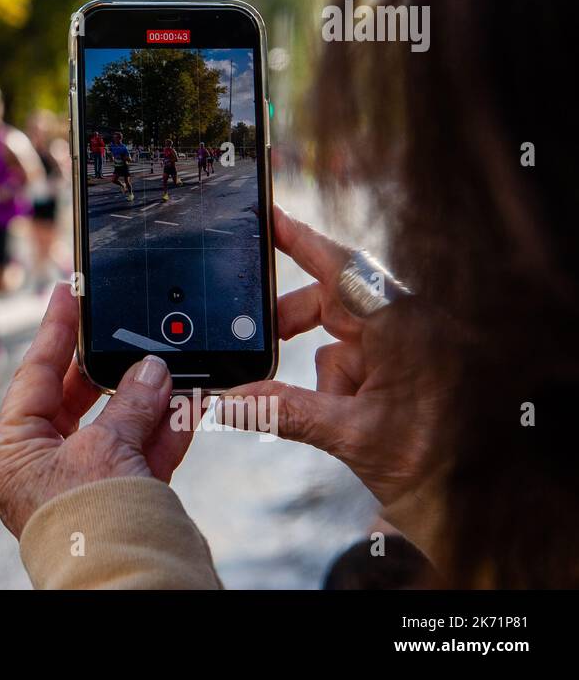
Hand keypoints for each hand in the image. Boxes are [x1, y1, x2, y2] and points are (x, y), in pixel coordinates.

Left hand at [0, 284, 199, 537]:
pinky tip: (190, 400)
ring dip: (147, 397)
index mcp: (10, 456)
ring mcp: (80, 486)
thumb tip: (151, 368)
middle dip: (109, 368)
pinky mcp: (119, 502)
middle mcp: (39, 471)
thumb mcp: (107, 449)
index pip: (31, 378)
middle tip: (124, 326)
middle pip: (74, 401)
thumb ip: (129, 402)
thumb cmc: (96, 524)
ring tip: (171, 362)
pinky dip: (165, 429)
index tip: (65, 293)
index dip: (54, 333)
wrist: (135, 586)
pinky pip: (140, 453)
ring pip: (115, 426)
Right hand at [219, 206, 445, 506]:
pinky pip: (355, 360)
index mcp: (400, 326)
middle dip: (292, 326)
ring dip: (324, 371)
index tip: (266, 214)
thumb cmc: (436, 463)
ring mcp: (406, 346)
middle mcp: (405, 326)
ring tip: (337, 413)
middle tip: (257, 345)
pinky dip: (340, 387)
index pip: (340, 266)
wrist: (487, 501)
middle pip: (329, 300)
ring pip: (339, 335)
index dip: (299, 238)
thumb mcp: (350, 435)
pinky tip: (355, 421)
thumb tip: (228, 402)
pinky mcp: (406, 368)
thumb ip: (284, 412)